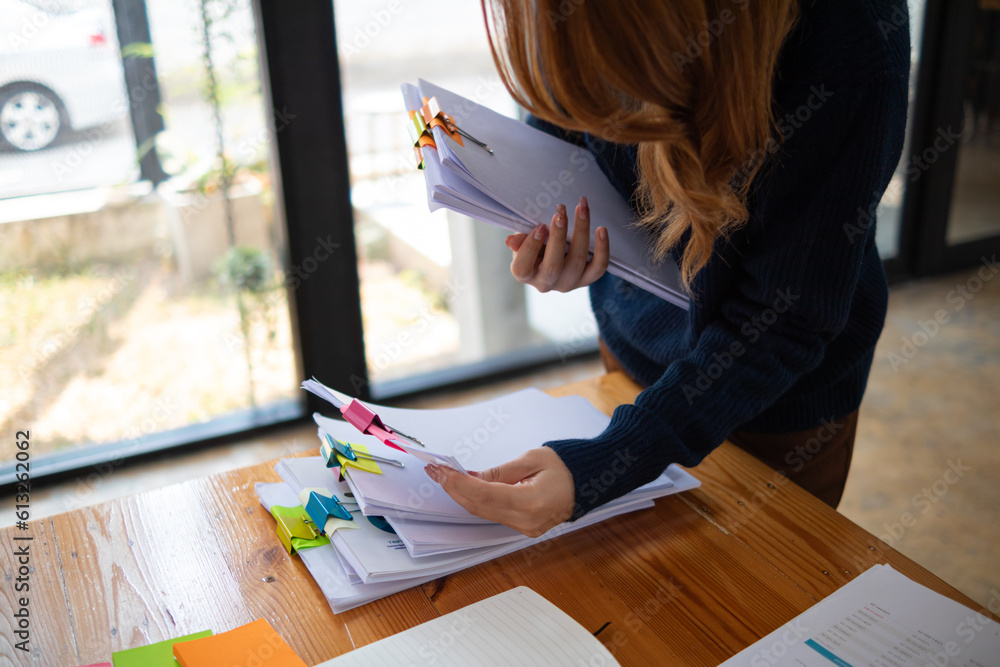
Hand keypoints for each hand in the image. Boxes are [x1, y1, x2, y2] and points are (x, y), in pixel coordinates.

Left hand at [424, 447, 575, 536]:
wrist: (588, 483)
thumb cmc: (566, 466)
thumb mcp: (532, 459)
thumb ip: (499, 472)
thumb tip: (470, 477)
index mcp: (531, 502)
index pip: (484, 495)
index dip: (458, 483)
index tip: (440, 470)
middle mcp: (527, 521)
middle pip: (479, 507)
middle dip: (454, 489)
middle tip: (435, 471)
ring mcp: (526, 527)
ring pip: (483, 513)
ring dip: (461, 495)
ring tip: (444, 476)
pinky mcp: (524, 527)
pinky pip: (493, 514)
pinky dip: (476, 500)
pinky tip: (464, 486)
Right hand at [506, 196, 609, 292]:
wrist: (553, 256)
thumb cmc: (534, 245)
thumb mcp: (523, 241)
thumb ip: (519, 241)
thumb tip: (511, 241)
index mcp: (526, 274)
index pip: (523, 267)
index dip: (531, 247)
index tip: (541, 226)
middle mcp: (546, 283)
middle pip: (553, 266)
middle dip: (558, 236)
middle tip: (561, 212)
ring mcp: (568, 283)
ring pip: (577, 262)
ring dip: (581, 232)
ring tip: (582, 208)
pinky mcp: (586, 279)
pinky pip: (598, 267)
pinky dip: (602, 249)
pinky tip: (601, 229)